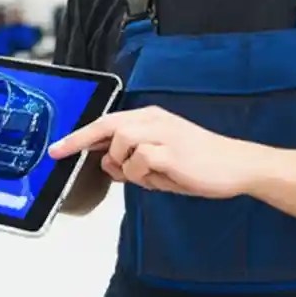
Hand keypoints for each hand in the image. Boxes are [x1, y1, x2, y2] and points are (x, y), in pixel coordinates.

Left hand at [48, 107, 267, 198]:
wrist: (237, 165)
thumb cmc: (200, 163)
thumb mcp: (160, 160)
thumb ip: (132, 160)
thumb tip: (106, 163)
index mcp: (150, 117)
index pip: (106, 121)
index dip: (80, 135)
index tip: (58, 147)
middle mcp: (154, 119)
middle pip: (107, 126)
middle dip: (80, 141)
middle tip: (62, 153)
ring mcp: (162, 133)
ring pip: (121, 146)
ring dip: (127, 167)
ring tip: (151, 176)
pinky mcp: (170, 151)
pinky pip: (139, 163)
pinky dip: (144, 176)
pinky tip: (163, 179)